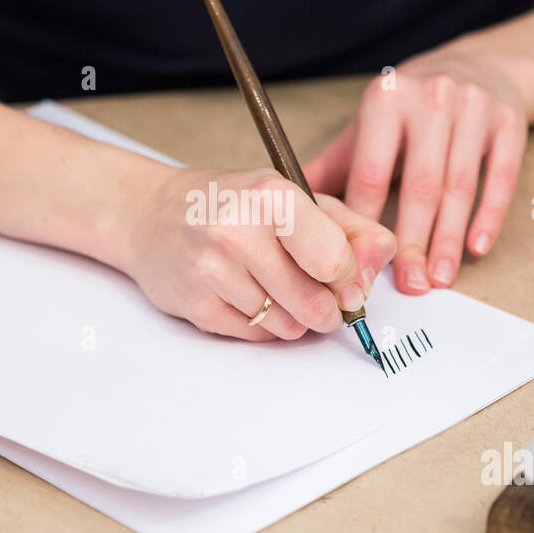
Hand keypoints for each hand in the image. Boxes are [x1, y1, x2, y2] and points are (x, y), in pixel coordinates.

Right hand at [122, 167, 395, 340]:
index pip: (335, 260)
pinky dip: (263, 325)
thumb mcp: (293, 198)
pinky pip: (256, 336)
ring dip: (294, 318)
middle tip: (316, 292)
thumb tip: (384, 260)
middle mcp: (237, 230)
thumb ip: (350, 228)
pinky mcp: (195, 305)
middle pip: (315, 304)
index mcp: (271, 196)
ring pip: (288, 327)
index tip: (345, 279)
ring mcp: (211, 270)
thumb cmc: (231, 204)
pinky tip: (247, 296)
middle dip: (326, 308)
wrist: (149, 214)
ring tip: (274, 288)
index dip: (350, 279)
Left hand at [304, 49, 529, 293]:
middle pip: (421, 185)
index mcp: (385, 100)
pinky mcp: (510, 121)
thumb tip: (285, 205)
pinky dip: (490, 215)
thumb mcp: (368, 125)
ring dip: (449, 239)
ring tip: (439, 278)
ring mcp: (475, 108)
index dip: (365, 222)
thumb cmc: (411, 106)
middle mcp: (431, 98)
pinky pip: (501, 176)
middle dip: (412, 241)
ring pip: (460, 186)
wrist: (478, 64)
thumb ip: (334, 165)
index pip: (372, 172)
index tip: (358, 264)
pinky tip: (476, 249)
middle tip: (408, 286)